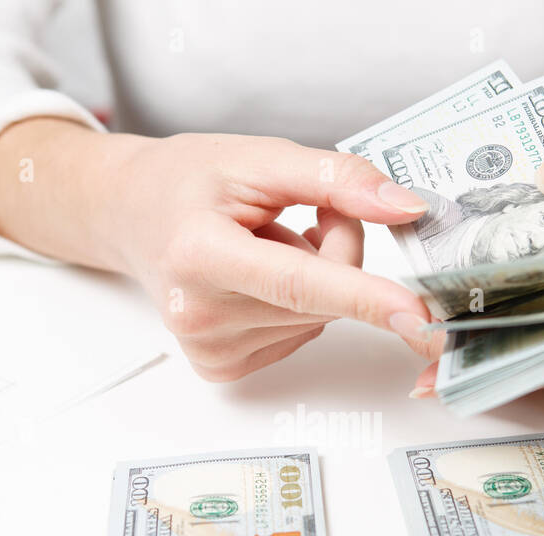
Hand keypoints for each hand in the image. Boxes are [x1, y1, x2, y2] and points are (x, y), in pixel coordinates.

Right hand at [0, 122, 432, 381]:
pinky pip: (299, 335)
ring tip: (261, 246)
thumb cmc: (185, 183)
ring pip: (318, 318)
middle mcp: (199, 313)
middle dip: (337, 253)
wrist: (129, 215)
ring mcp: (209, 349)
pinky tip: (256, 280)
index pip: (300, 284)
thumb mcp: (258, 158)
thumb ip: (336, 179)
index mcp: (200, 255)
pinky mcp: (221, 368)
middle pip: (322, 298)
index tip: (415, 315)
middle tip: (299, 216)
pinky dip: (296, 305)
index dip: (364, 297)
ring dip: (314, 278)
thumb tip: (405, 209)